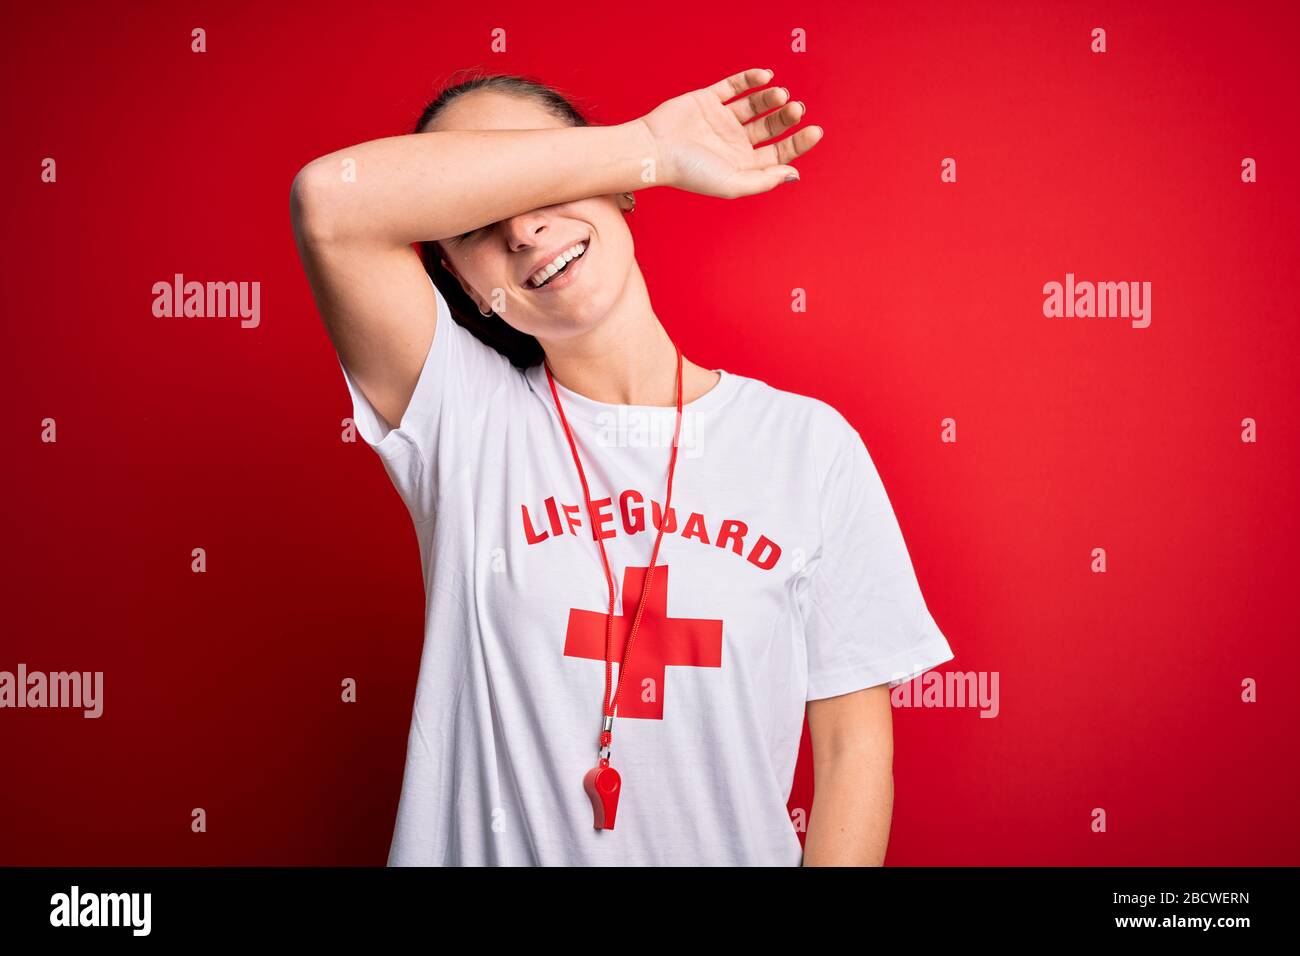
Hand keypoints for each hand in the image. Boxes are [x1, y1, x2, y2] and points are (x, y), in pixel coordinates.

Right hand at [636, 67, 822, 198]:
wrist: (655, 150)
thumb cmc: (690, 172)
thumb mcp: (732, 183)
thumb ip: (764, 180)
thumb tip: (793, 174)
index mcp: (743, 165)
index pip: (779, 153)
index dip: (798, 142)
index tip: (814, 130)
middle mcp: (735, 142)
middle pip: (771, 126)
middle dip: (786, 117)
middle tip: (796, 108)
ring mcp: (722, 120)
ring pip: (755, 104)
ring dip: (771, 97)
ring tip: (779, 93)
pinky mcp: (709, 100)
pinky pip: (734, 86)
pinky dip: (750, 79)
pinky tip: (765, 77)